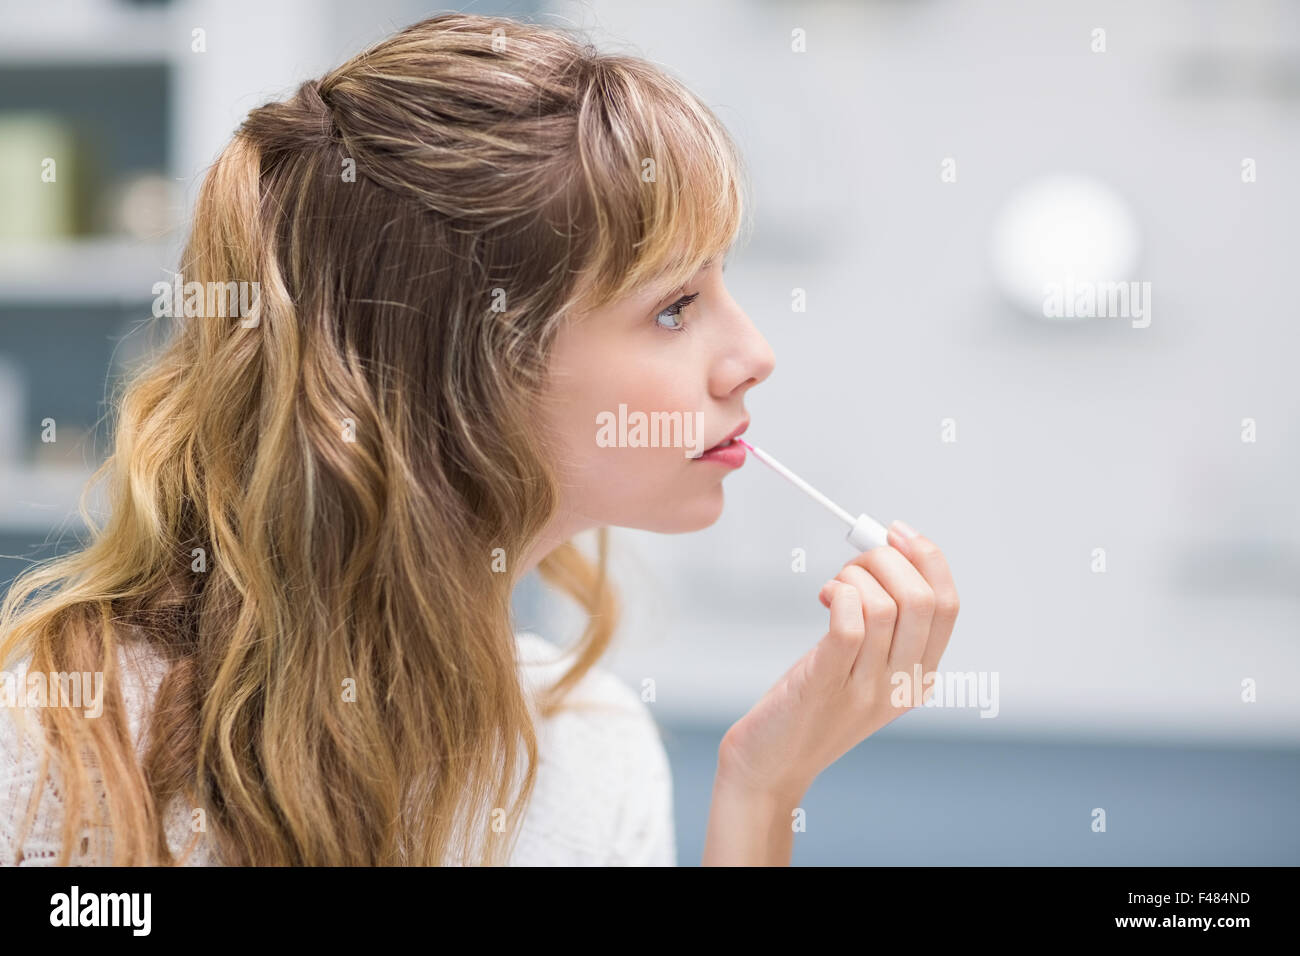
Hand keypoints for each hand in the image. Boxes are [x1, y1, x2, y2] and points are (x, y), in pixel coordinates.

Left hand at [717, 520, 959, 803]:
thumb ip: (881, 625)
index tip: (898, 532)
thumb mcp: (861, 668)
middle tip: (853, 561)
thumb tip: (885, 552)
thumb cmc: (810, 704)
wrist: (771, 764)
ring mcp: (866, 689)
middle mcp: (901, 686)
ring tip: (833, 586)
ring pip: (884, 605)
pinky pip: (850, 624)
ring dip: (853, 575)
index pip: (948, 606)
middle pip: (921, 600)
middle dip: (886, 558)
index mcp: (920, 678)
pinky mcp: (826, 685)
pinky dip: (840, 595)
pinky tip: (826, 596)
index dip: (928, 559)